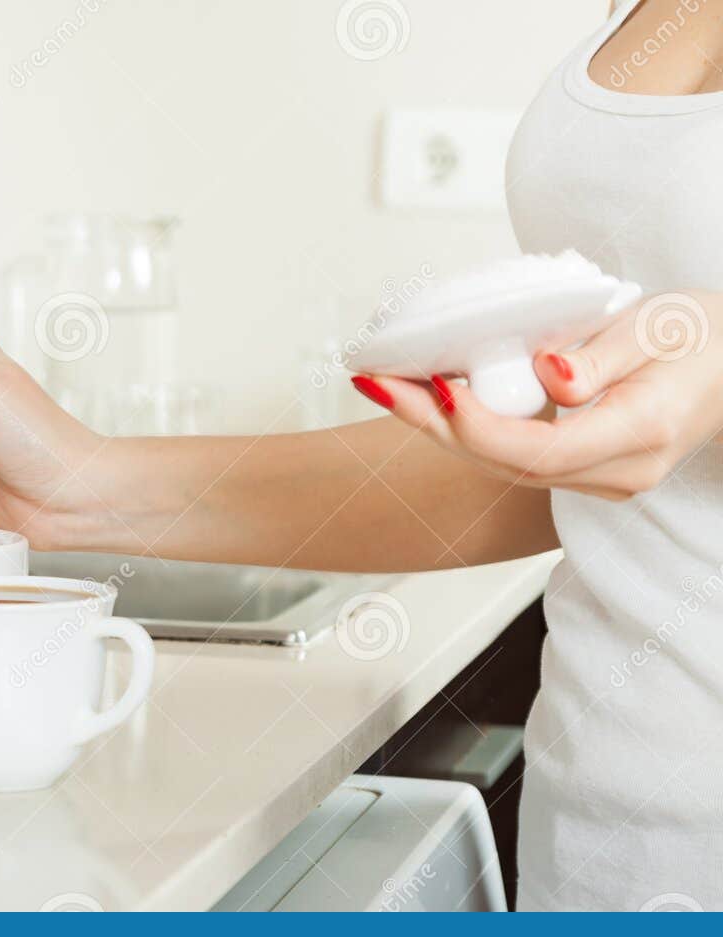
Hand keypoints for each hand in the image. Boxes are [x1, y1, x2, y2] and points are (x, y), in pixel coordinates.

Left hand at [355, 291, 722, 500]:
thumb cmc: (703, 337)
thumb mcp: (657, 328)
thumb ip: (599, 358)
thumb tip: (549, 378)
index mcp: (640, 434)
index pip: (540, 451)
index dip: (480, 425)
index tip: (437, 386)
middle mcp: (616, 472)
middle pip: (506, 463)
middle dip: (433, 424)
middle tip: (376, 382)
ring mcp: (599, 477)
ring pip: (502, 464)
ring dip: (439, 426)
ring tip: (385, 384)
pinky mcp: (582, 467)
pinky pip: (514, 455)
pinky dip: (468, 426)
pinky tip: (427, 395)